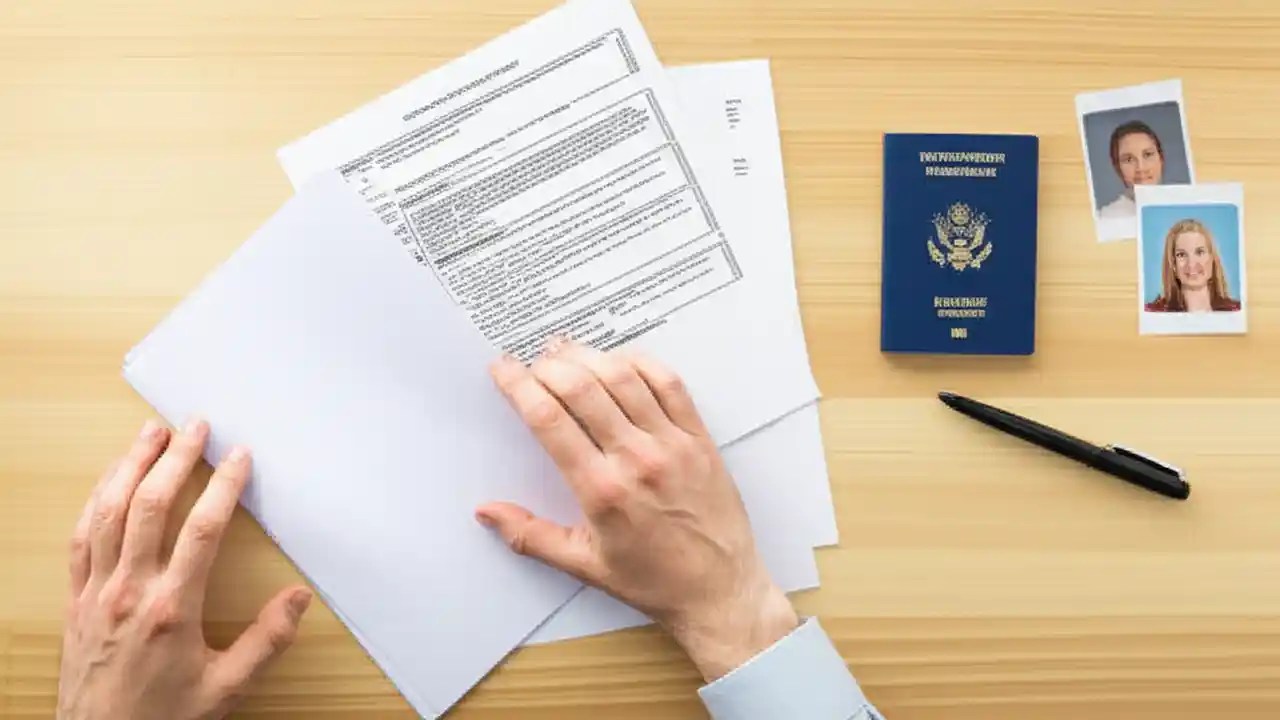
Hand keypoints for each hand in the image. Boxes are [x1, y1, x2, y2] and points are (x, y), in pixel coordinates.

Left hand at [59, 419, 312, 719]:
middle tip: (196, 426)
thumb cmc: (163, 719)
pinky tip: (110, 480)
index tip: (239, 457)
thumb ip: (266, 641)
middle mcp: (129, 591)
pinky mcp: (76, 600)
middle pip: (149, 506)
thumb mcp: (226, 689)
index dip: (222, 486)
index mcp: (171, 609)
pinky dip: (95, 501)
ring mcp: (96, 592)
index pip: (201, 529)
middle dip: (175, 458)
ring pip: (108, 512)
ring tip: (150, 433)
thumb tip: (299, 598)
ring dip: (129, 466)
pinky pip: (81, 537)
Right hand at [476, 339, 797, 680]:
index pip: (549, 420)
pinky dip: (641, 363)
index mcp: (602, 491)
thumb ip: (530, 536)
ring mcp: (673, 444)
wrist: (719, 591)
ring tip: (566, 350)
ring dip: (589, 356)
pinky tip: (620, 360)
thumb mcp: (584, 565)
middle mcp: (637, 460)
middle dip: (548, 365)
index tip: (502, 370)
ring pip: (624, 377)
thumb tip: (486, 511)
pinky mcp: (700, 439)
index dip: (518, 386)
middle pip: (582, 388)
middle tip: (532, 359)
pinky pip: (670, 384)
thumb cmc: (654, 581)